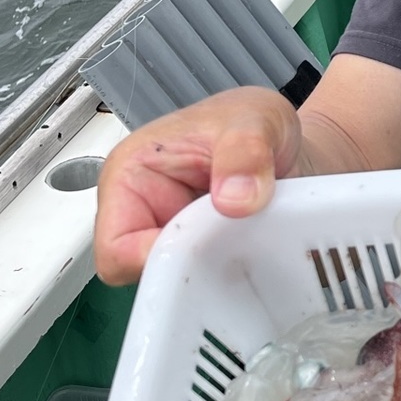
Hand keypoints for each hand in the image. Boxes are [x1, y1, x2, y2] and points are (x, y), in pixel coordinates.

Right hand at [94, 88, 302, 286]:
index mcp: (131, 178)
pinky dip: (238, 272)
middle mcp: (145, 215)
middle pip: (151, 273)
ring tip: (257, 244)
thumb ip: (245, 152)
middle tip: (242, 249)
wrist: (284, 140)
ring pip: (184, 282)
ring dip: (222, 271)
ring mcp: (176, 238)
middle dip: (196, 269)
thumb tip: (234, 199)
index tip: (204, 251)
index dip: (153, 260)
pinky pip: (214, 280)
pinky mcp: (206, 254)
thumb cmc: (250, 121)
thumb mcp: (254, 119)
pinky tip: (264, 253)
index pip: (116, 249)